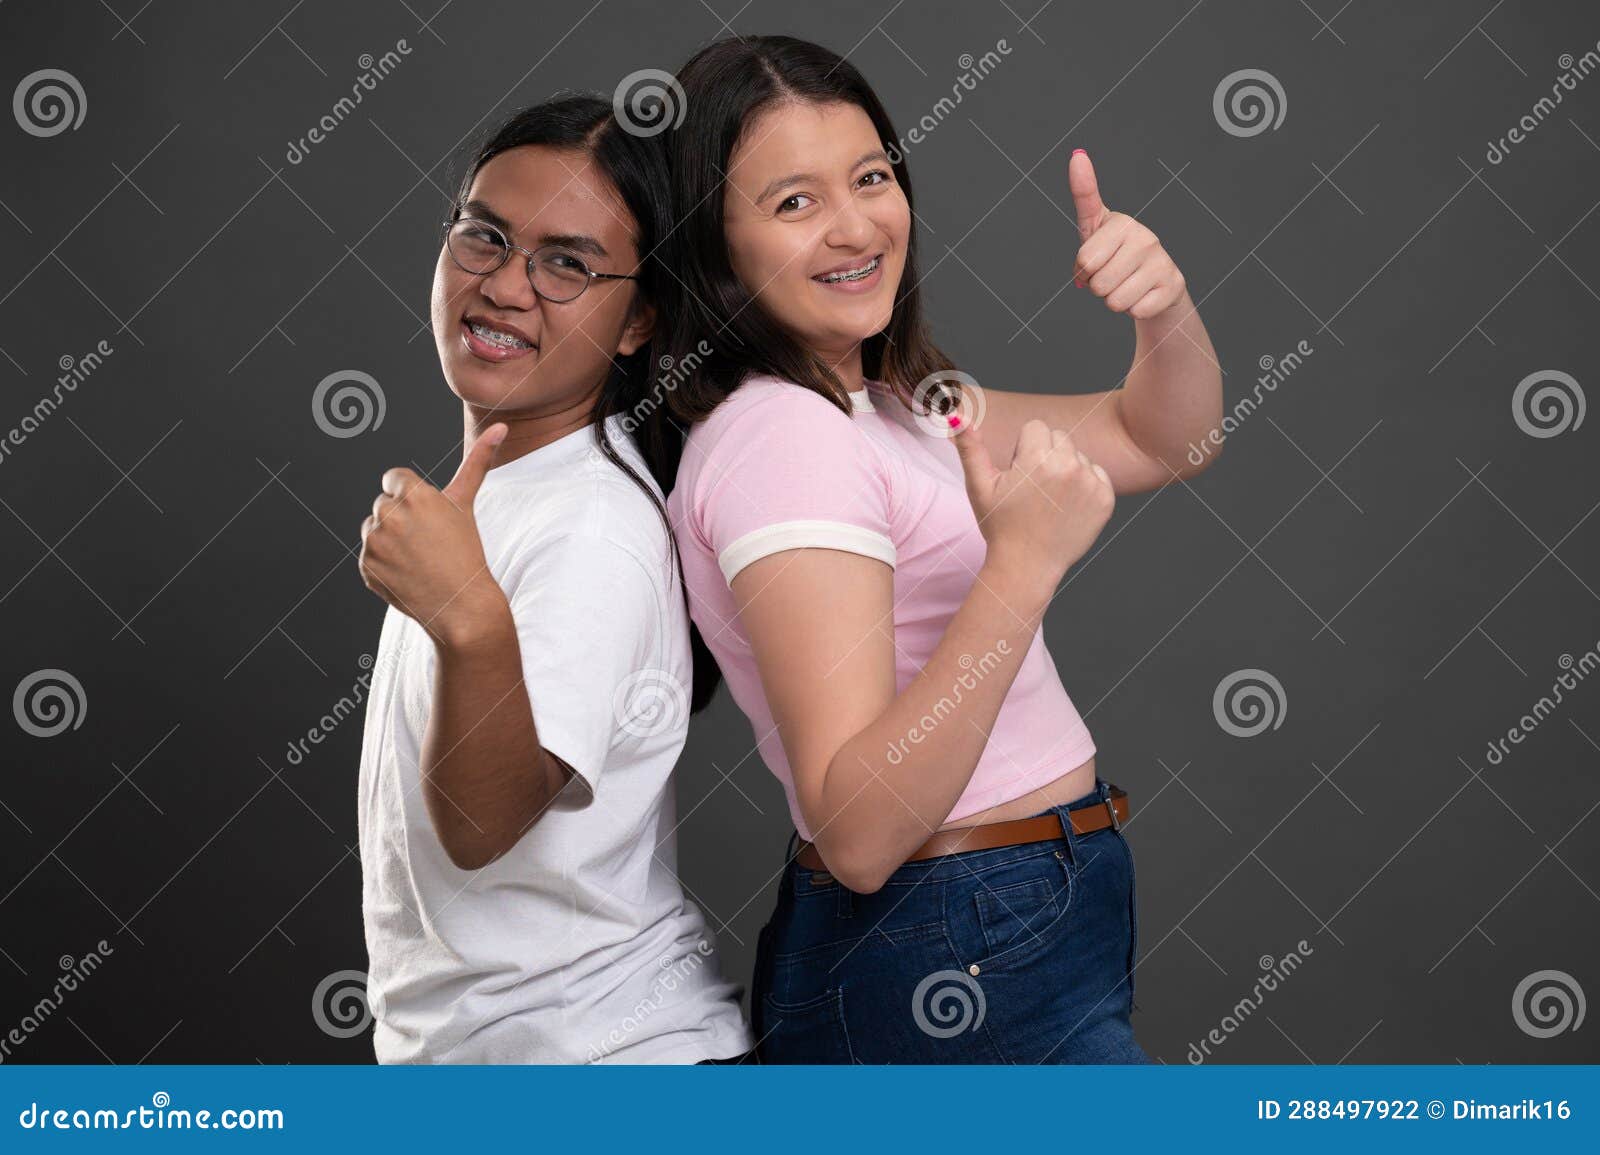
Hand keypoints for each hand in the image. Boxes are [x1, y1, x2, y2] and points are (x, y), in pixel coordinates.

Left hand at [358, 423, 509, 644]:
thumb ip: (478, 460)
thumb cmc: (467, 551)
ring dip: (388, 539)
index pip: (394, 479)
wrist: (460, 605)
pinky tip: (406, 573)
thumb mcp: (466, 502)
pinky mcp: (365, 565)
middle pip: (383, 504)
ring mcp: (374, 542)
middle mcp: (390, 515)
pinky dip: (383, 564)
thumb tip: (501, 426)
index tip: (426, 516)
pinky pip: (368, 555)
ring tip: (416, 557)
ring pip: (372, 528)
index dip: (411, 497)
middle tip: (426, 541)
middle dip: (400, 518)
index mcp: (414, 495)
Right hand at [950, 414, 1113, 594]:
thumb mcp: (979, 486)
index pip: (1036, 427)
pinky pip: (1097, 473)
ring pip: (1078, 454)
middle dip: (1046, 454)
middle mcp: (1068, 467)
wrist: (1027, 566)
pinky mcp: (1105, 499)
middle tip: (1034, 488)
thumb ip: (970, 447)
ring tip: (1050, 499)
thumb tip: (956, 415)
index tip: (1019, 475)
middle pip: (1059, 437)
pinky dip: (1085, 485)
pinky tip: (1067, 506)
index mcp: (1036, 459)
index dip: (1023, 449)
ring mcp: (1090, 483)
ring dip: (1066, 469)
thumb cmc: (1000, 526)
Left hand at [1070, 149, 1187, 318]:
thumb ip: (1084, 195)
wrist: (1153, 282)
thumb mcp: (1094, 228)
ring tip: (1126, 284)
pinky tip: (1142, 294)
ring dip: (1114, 300)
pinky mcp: (1173, 285)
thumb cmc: (1115, 253)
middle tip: (1110, 275)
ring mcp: (1161, 261)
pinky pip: (1135, 311)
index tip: (1089, 249)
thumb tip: (1078, 155)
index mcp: (1122, 223)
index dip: (1083, 268)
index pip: (1085, 260)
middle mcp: (1145, 237)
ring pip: (1114, 301)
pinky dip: (1134, 310)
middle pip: (1097, 284)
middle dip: (1097, 287)